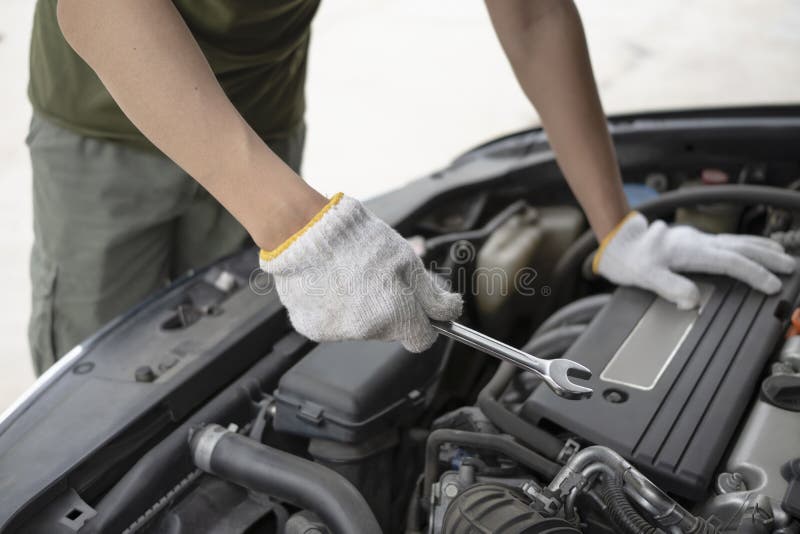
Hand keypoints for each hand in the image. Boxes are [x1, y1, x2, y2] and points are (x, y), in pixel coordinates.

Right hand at [259, 194, 462, 351]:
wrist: (305, 233)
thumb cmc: (358, 242)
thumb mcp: (408, 260)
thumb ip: (432, 294)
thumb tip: (450, 312)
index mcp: (396, 315)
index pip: (421, 340)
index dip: (423, 322)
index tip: (419, 308)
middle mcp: (367, 331)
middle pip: (390, 331)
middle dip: (391, 310)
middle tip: (378, 278)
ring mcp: (338, 333)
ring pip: (362, 328)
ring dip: (362, 308)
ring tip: (350, 276)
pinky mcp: (313, 329)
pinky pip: (334, 324)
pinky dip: (335, 309)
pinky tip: (331, 284)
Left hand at [594, 212, 796, 308]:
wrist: (616, 240)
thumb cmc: (629, 258)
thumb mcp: (645, 276)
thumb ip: (670, 287)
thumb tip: (693, 300)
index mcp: (691, 251)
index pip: (731, 262)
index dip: (753, 274)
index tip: (772, 285)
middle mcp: (697, 242)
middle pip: (740, 248)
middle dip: (767, 258)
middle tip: (790, 267)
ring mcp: (696, 240)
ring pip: (735, 241)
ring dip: (759, 248)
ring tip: (780, 254)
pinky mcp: (692, 240)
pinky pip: (726, 241)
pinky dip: (744, 245)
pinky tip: (748, 248)